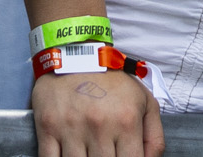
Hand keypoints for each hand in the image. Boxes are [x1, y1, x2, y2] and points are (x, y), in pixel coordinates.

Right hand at [31, 66, 163, 156]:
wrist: (76, 56)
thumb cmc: (113, 82)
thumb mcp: (145, 101)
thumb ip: (154, 137)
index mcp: (127, 121)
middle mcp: (100, 127)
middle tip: (105, 156)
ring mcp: (72, 129)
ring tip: (89, 155)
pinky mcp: (48, 129)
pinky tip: (68, 156)